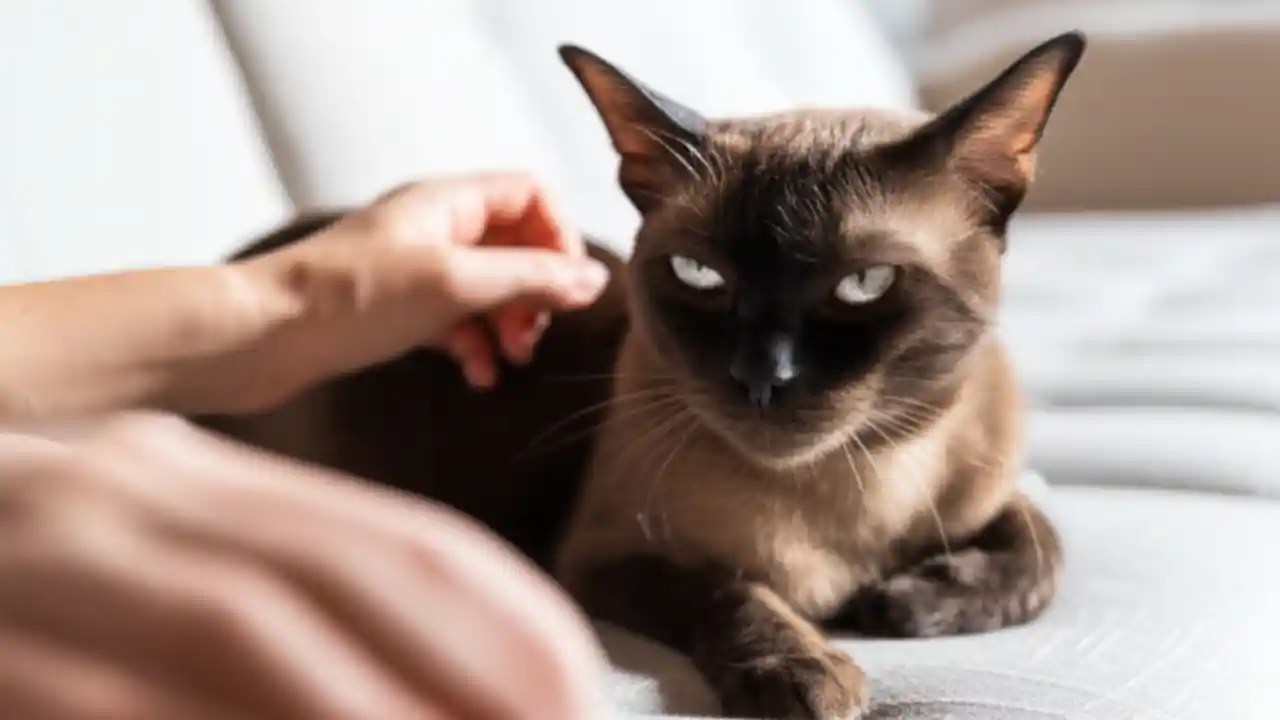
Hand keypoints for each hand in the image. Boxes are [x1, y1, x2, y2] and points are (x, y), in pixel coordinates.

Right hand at [0, 414, 611, 718]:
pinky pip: (121, 692)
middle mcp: (141, 498)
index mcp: (203, 482)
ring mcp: (57, 559)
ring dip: (371, 703)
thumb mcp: (170, 572)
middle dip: (476, 663)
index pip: (400, 537)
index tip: (580, 685)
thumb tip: (433, 685)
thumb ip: (284, 609)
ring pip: (250, 625)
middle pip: (349, 574)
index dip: (506, 617)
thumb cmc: (40, 590)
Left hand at [242, 173, 608, 397]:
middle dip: (535, 290)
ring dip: (508, 322)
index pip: (530, 195)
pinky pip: (456, 320)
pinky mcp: (395, 308)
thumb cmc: (344, 300)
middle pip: (515, 244)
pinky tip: (477, 374)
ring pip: (488, 286)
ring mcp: (413, 268)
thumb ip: (528, 278)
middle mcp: (433, 228)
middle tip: (534, 333)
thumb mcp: (453, 285)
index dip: (558, 238)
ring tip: (510, 359)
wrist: (255, 339)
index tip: (565, 288)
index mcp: (446, 202)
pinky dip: (475, 344)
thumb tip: (593, 279)